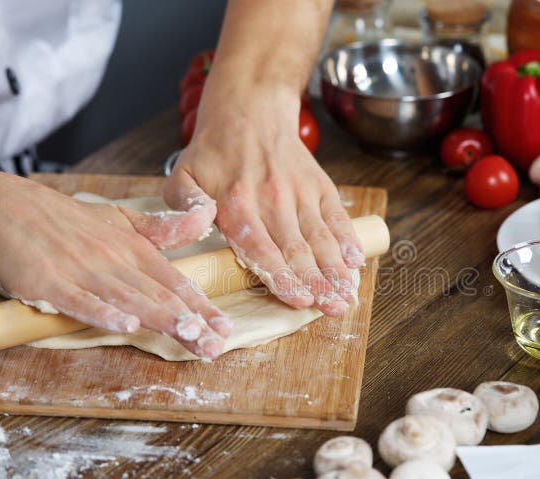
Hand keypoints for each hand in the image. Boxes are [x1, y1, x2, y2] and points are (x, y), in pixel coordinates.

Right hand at [0, 168, 231, 358]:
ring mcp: (82, 270)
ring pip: (128, 299)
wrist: (2, 206)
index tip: (224, 328)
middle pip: (157, 295)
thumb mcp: (119, 219)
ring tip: (188, 335)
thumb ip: (162, 229)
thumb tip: (205, 217)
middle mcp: (114, 259)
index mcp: (133, 249)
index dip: (200, 305)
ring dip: (159, 318)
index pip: (174, 281)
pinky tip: (125, 326)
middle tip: (216, 345)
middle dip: (190, 321)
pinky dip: (103, 313)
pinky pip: (79, 301)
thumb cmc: (63, 219)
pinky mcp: (49, 282)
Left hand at [163, 88, 364, 316]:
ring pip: (320, 237)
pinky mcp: (318, 186)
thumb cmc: (214, 152)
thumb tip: (196, 224)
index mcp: (236, 203)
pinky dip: (348, 239)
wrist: (251, 109)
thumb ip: (183, 205)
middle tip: (332, 308)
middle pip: (297, 248)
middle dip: (316, 282)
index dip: (281, 275)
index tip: (297, 298)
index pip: (261, 247)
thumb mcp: (183, 174)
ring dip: (335, 269)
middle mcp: (271, 199)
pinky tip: (356, 262)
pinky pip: (337, 216)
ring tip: (345, 296)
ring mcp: (299, 192)